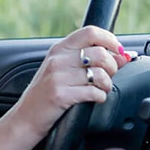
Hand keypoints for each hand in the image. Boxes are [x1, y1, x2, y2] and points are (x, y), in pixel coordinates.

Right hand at [14, 26, 130, 140]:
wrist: (26, 117)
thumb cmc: (46, 94)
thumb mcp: (63, 70)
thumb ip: (90, 60)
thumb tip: (123, 55)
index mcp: (59, 49)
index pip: (91, 32)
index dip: (110, 40)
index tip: (118, 51)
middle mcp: (58, 60)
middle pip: (100, 53)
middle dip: (112, 67)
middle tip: (108, 76)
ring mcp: (58, 77)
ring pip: (100, 74)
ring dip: (107, 84)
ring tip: (101, 89)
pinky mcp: (60, 94)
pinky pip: (94, 92)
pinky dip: (100, 97)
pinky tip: (95, 98)